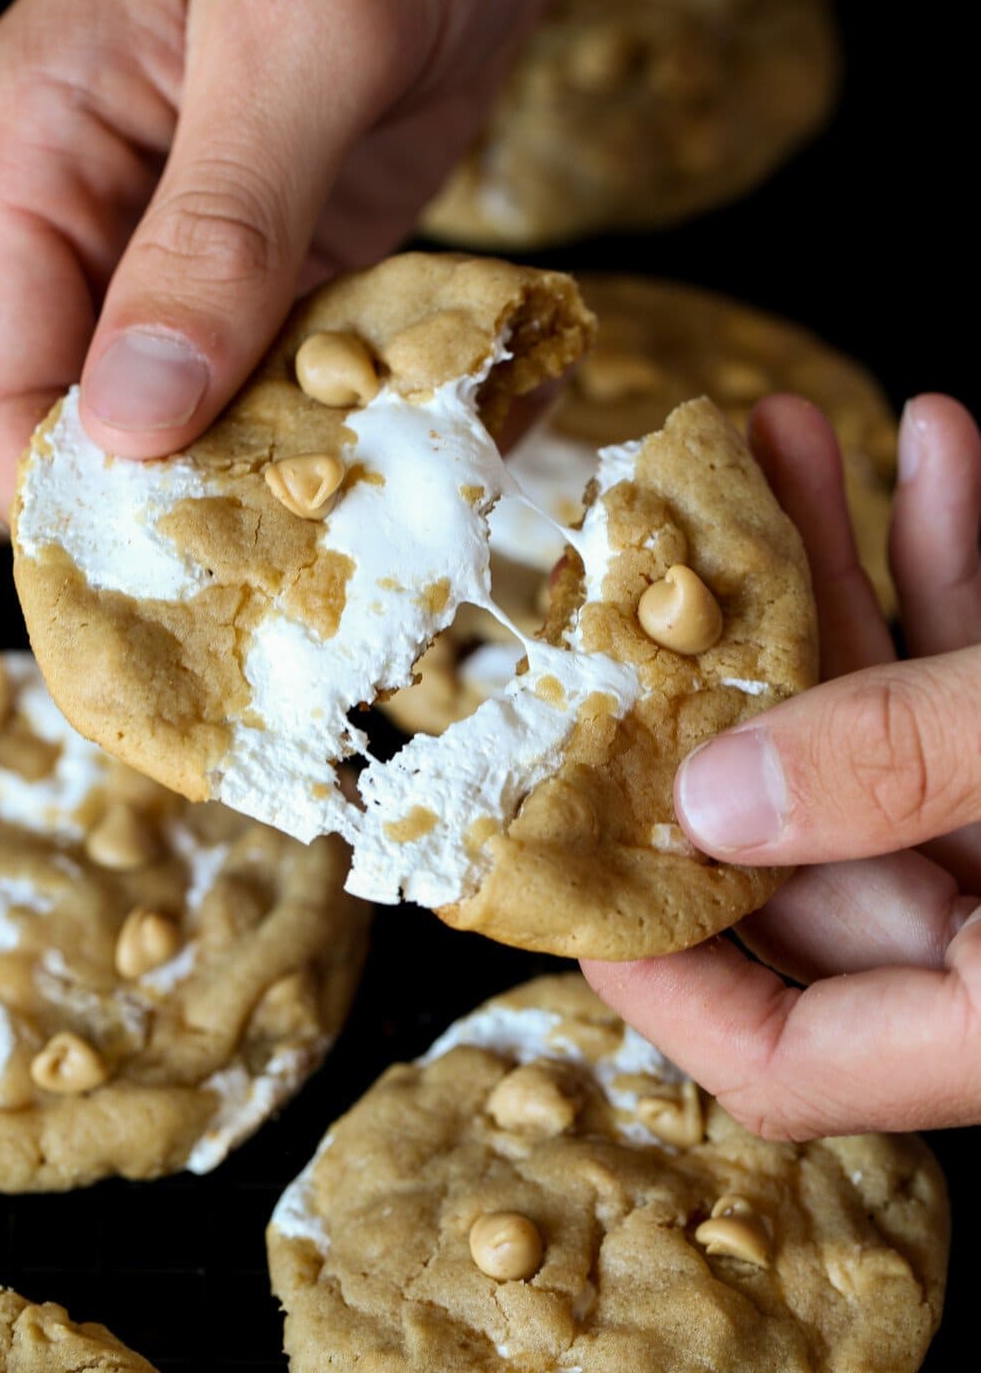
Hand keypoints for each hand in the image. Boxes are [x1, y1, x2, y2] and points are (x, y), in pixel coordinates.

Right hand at [0, 0, 585, 518]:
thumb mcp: (296, 39)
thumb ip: (216, 229)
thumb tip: (133, 418)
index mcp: (19, 162)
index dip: (83, 501)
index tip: (211, 559)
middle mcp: (83, 232)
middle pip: (99, 440)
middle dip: (214, 499)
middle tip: (347, 528)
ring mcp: (184, 266)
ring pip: (208, 433)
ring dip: (313, 470)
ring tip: (431, 465)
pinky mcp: (278, 280)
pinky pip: (299, 390)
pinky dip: (372, 420)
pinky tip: (465, 410)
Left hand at [585, 392, 980, 1138]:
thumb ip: (896, 773)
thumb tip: (710, 790)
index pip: (778, 1057)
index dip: (654, 970)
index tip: (559, 850)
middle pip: (810, 837)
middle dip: (738, 669)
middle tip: (652, 553)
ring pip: (890, 728)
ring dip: (842, 577)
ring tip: (776, 442)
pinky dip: (958, 573)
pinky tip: (939, 448)